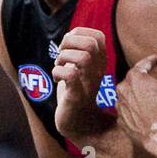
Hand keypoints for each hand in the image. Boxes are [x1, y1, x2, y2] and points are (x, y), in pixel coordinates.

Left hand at [54, 27, 110, 141]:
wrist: (77, 123)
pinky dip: (58, 72)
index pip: (98, 36)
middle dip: (69, 43)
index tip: (67, 46)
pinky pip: (70, 76)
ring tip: (58, 66)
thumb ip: (76, 51)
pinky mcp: (77, 96)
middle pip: (90, 44)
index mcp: (100, 62)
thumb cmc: (75, 92)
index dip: (78, 34)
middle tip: (60, 55)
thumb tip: (69, 36)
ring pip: (83, 58)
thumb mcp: (79, 68)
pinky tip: (56, 79)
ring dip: (63, 58)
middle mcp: (98, 71)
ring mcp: (88, 84)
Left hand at [116, 45, 156, 136]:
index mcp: (134, 77)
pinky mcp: (120, 120)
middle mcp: (122, 90)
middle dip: (144, 76)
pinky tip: (142, 109)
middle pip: (134, 79)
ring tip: (148, 94)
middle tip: (153, 75)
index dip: (154, 60)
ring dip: (137, 93)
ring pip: (128, 94)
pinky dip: (133, 107)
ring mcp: (119, 106)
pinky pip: (126, 110)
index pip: (144, 63)